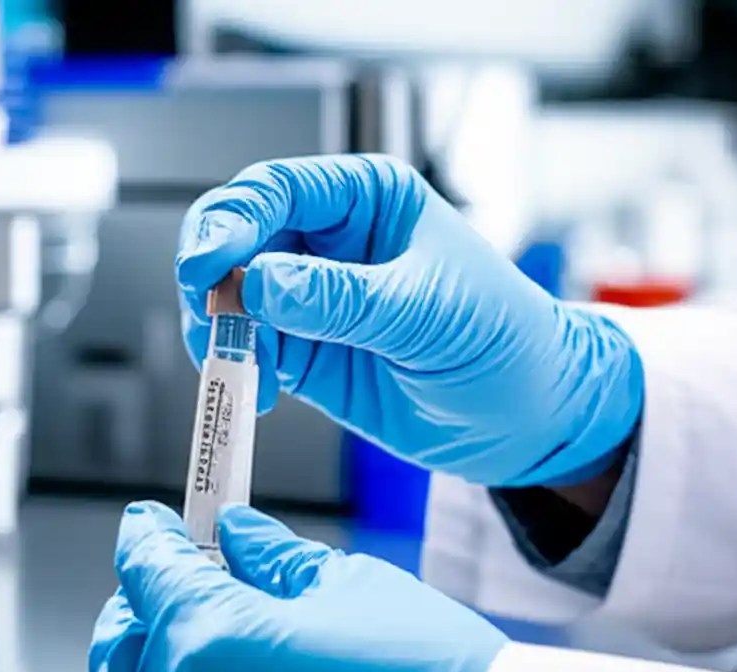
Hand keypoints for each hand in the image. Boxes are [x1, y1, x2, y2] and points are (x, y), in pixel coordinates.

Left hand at [88, 501, 507, 671]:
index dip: (149, 536)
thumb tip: (234, 532)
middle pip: (123, 639)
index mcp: (211, 641)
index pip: (148, 570)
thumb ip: (272, 557)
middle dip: (145, 598)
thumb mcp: (347, 587)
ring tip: (212, 623)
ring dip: (161, 651)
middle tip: (184, 571)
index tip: (153, 522)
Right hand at [176, 154, 642, 485]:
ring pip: (230, 296)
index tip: (209, 262)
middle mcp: (329, 239)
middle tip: (207, 316)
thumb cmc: (503, 341)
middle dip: (211, 274)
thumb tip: (258, 285)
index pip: (277, 189)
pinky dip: (238, 368)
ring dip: (220, 330)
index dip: (232, 220)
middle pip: (236, 237)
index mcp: (366, 198)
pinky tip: (263, 392)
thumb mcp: (427, 314)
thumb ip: (340, 298)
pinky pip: (247, 347)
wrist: (529, 416)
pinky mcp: (305, 349)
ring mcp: (311, 295)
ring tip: (240, 366)